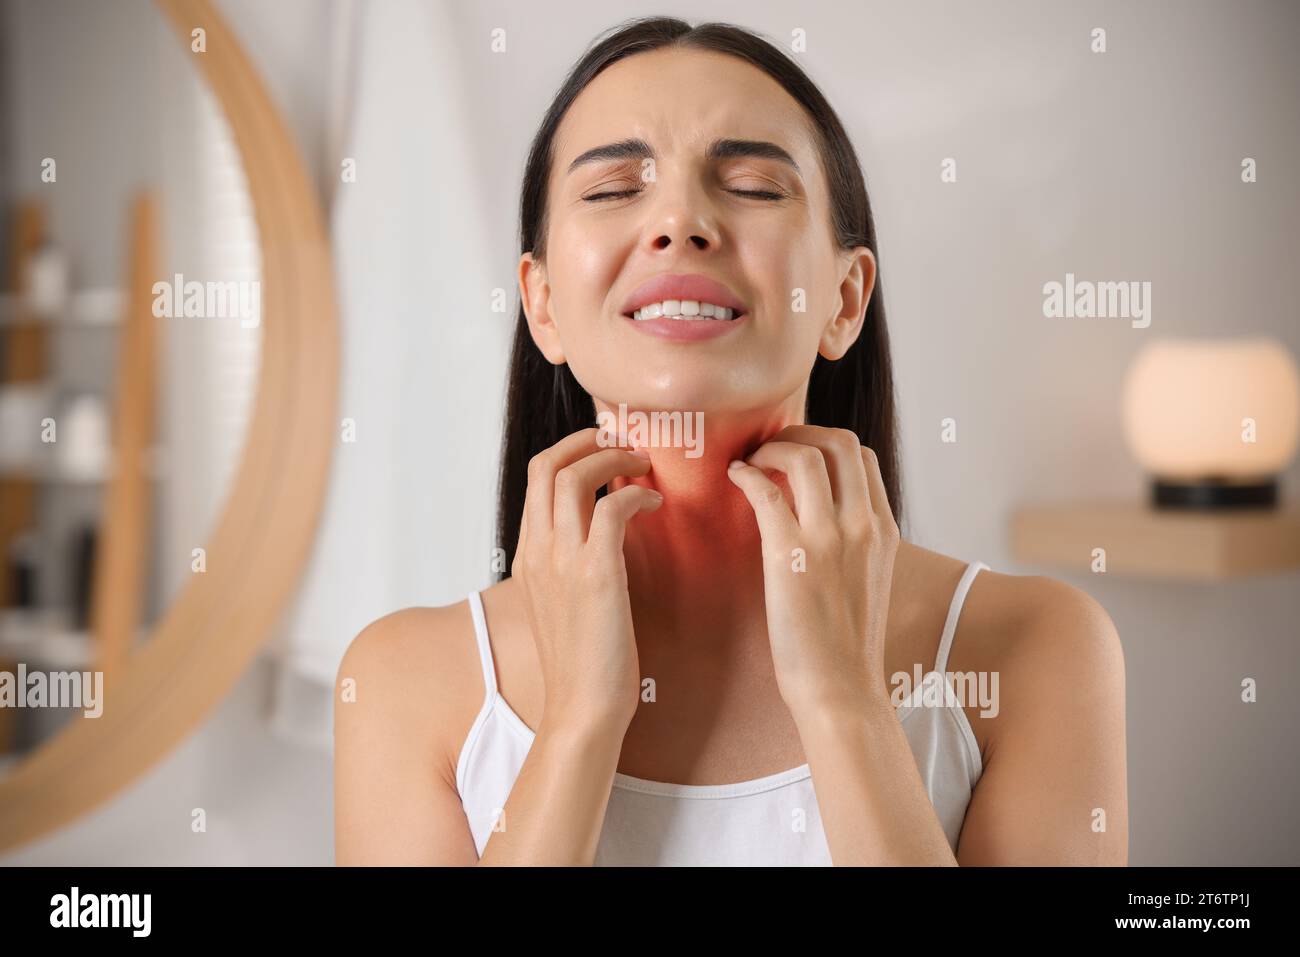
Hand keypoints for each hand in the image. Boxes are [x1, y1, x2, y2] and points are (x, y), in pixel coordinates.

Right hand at [513, 427, 662, 733]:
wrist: (583, 710)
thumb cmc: (584, 664)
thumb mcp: (564, 605)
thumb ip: (572, 567)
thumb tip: (604, 538)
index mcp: (527, 555)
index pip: (536, 477)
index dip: (570, 450)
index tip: (602, 448)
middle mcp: (538, 551)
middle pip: (547, 464)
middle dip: (587, 440)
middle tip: (623, 440)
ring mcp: (562, 561)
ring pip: (575, 476)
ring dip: (614, 458)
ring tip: (644, 466)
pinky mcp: (595, 575)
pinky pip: (613, 508)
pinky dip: (636, 495)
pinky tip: (655, 505)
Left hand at [725, 425, 899, 715]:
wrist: (841, 692)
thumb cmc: (845, 646)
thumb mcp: (868, 582)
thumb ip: (854, 543)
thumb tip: (823, 517)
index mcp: (884, 531)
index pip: (862, 456)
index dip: (824, 443)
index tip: (795, 454)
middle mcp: (863, 525)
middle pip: (838, 441)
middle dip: (799, 432)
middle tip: (769, 449)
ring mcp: (830, 538)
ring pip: (804, 455)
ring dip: (770, 448)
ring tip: (750, 462)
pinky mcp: (792, 555)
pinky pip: (766, 491)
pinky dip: (746, 475)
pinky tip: (734, 479)